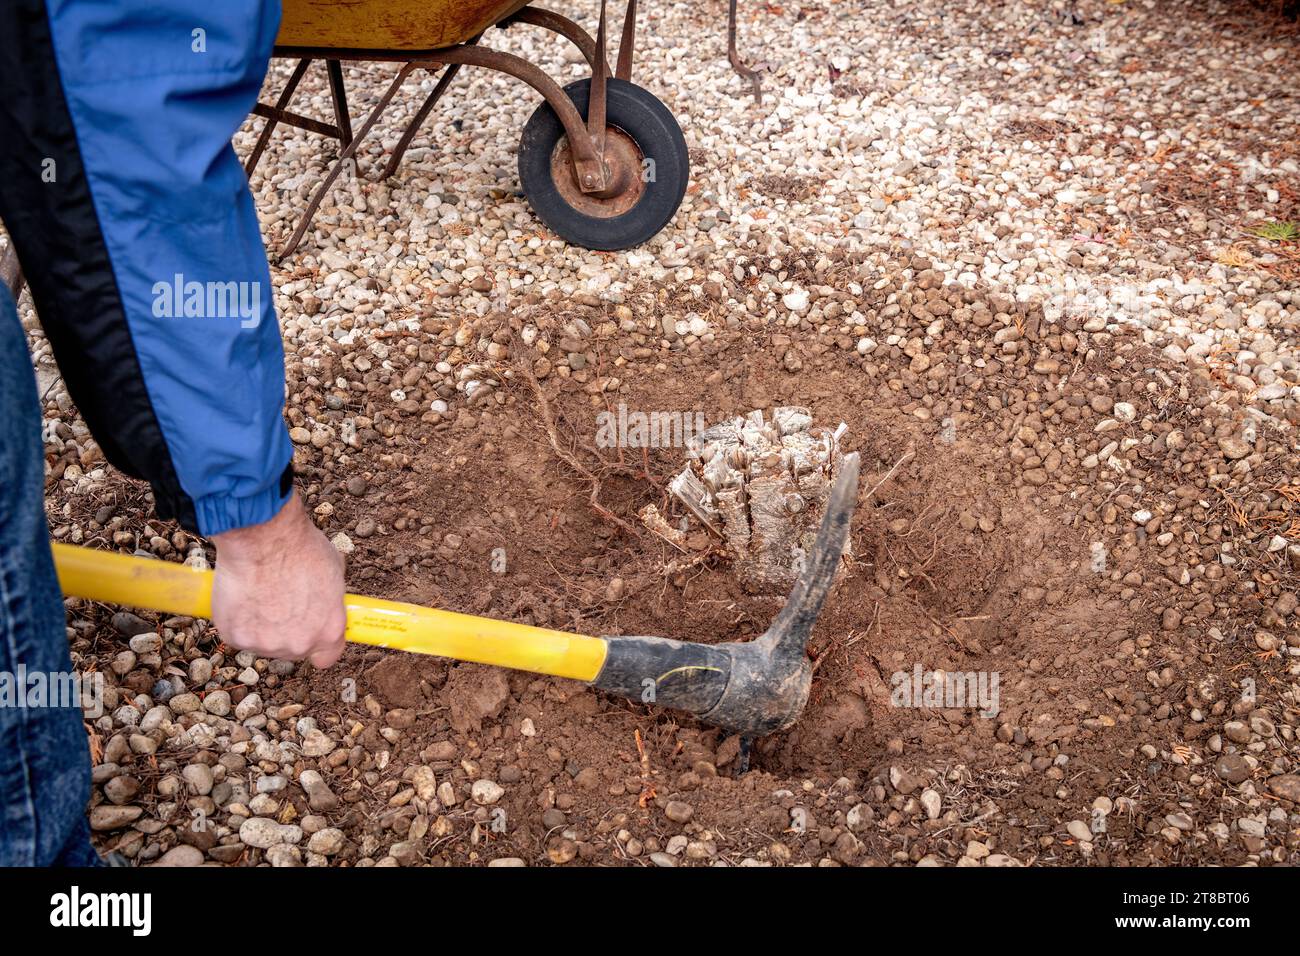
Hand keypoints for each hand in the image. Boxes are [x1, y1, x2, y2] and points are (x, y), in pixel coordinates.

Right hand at [211, 491, 346, 667]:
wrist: (263, 538)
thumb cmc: (301, 548)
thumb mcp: (334, 573)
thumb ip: (329, 600)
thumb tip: (324, 602)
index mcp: (328, 631)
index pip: (326, 657)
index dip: (318, 642)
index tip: (311, 629)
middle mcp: (299, 644)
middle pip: (293, 649)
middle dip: (287, 629)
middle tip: (280, 600)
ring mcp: (266, 644)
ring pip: (264, 641)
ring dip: (261, 624)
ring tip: (260, 592)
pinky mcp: (236, 637)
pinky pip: (238, 633)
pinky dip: (238, 618)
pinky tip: (242, 595)